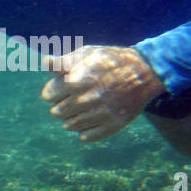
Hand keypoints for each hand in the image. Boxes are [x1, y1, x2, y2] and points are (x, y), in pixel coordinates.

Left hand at [40, 45, 165, 141]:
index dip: (54, 90)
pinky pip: (86, 137)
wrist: (146, 72)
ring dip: (71, 118)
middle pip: (57, 112)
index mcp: (76, 80)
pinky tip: (92, 118)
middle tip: (75, 96)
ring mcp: (101, 113)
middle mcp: (87, 99)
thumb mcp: (87, 53)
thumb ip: (63, 62)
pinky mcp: (113, 125)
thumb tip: (44, 62)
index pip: (48, 95)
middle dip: (62, 104)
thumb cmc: (111, 61)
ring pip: (69, 126)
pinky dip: (85, 131)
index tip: (64, 86)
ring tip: (83, 106)